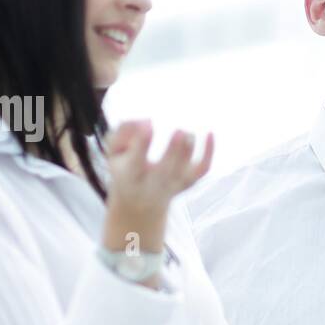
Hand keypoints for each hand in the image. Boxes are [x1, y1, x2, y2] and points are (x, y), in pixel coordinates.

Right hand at [102, 120, 213, 252]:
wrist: (139, 203)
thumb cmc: (125, 169)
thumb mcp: (114, 152)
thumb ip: (122, 134)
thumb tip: (146, 121)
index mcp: (131, 176)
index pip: (136, 162)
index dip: (142, 143)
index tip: (148, 124)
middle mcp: (153, 185)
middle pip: (166, 171)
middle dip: (174, 151)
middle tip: (180, 131)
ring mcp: (174, 185)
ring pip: (186, 172)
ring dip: (190, 151)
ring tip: (188, 134)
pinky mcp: (188, 181)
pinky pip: (202, 170)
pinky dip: (209, 154)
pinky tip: (210, 134)